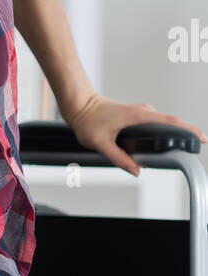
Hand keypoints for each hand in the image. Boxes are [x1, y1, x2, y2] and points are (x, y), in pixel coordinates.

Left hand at [66, 92, 207, 176]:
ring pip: (162, 124)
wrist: (80, 104)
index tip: (202, 138)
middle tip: (192, 149)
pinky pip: (155, 124)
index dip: (189, 129)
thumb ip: (118, 158)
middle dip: (184, 135)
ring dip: (172, 135)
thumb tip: (136, 171)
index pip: (172, 121)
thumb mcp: (100, 143)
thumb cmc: (87, 119)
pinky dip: (161, 133)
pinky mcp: (137, 115)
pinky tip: (160, 144)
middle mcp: (143, 111)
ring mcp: (141, 112)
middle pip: (172, 123)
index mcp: (139, 115)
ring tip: (178, 149)